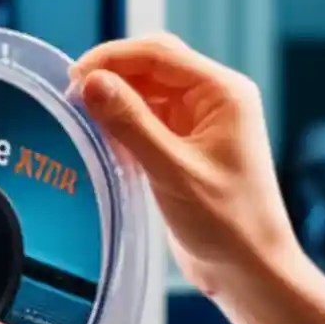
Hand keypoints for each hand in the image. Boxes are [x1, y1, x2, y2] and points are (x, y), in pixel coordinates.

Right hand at [71, 33, 299, 295]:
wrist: (250, 269)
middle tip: (74, 94)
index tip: (75, 75)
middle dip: (113, 75)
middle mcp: (215, 101)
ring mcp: (201, 123)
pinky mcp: (187, 147)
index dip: (113, 58)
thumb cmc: (229, 223)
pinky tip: (105, 139)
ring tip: (84, 117)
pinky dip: (125, 124)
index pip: (160, 54)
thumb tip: (92, 83)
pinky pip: (149, 120)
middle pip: (153, 67)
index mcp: (224, 93)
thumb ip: (130, 124)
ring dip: (117, 101)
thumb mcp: (172, 171)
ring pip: (148, 93)